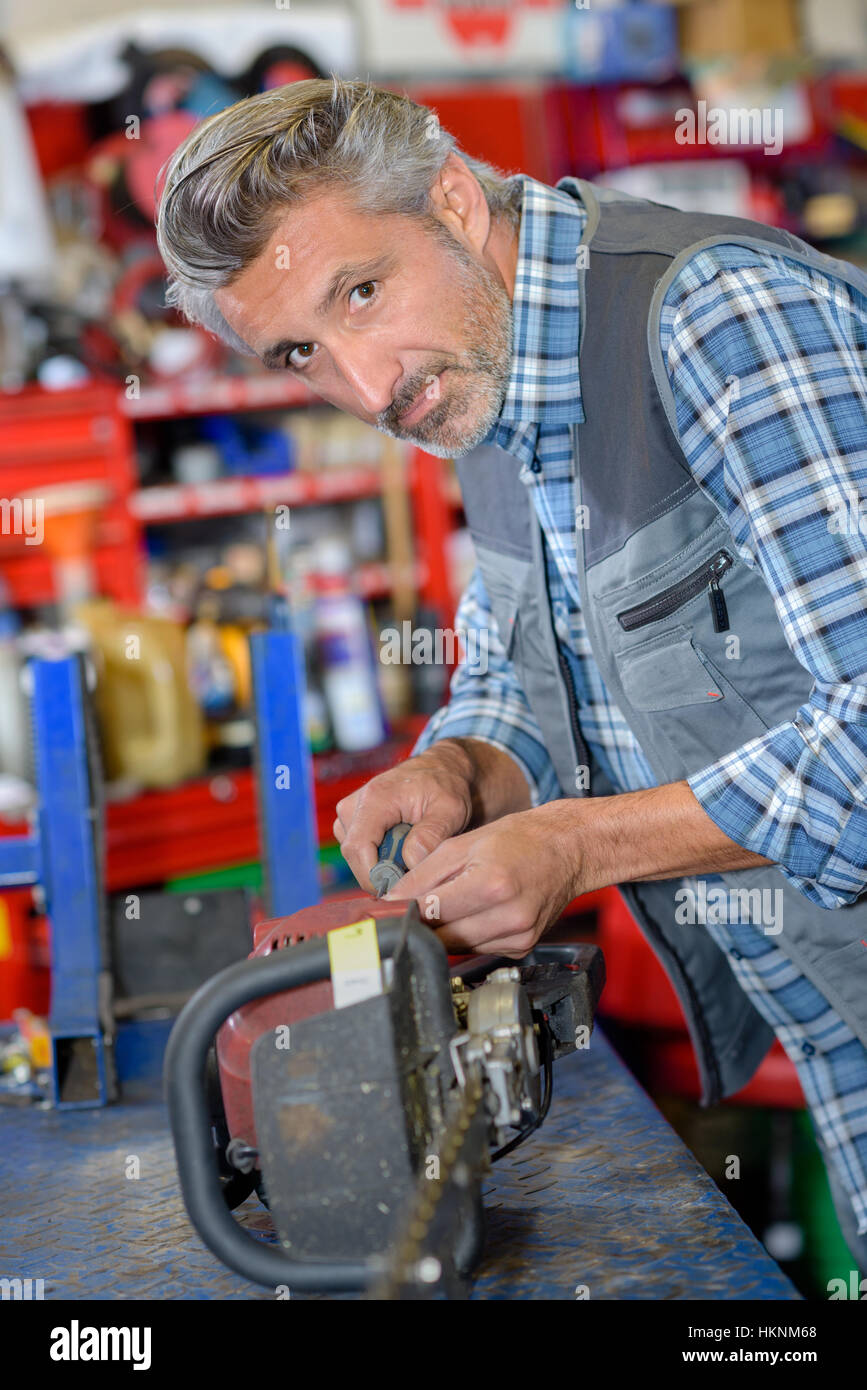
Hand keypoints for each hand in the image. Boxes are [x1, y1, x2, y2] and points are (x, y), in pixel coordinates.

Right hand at [333, 740, 475, 893]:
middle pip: (355, 857)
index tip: (397, 891)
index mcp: (374, 799)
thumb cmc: (444, 786)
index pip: (358, 848)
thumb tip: (410, 863)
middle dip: (382, 874)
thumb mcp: (450, 809)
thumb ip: (431, 835)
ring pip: (356, 857)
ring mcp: (349, 815)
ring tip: (411, 857)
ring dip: (382, 866)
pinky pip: (359, 852)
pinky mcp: (352, 823)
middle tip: (415, 876)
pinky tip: (402, 853)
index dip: (373, 876)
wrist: (438, 769)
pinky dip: (379, 859)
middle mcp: (353, 806)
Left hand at [384, 800, 582, 956]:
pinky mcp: (522, 947)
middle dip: (422, 922)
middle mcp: (508, 916)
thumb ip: (422, 875)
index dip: (404, 910)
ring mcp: (518, 936)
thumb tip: (389, 902)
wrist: (568, 850)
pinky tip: (473, 913)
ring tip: (448, 904)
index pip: (431, 911)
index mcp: (491, 884)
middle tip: (410, 907)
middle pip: (442, 935)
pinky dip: (467, 935)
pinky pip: (478, 949)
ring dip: (444, 930)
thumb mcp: (462, 845)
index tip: (387, 908)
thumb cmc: (519, 839)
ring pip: (458, 947)